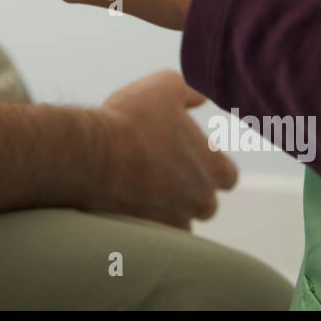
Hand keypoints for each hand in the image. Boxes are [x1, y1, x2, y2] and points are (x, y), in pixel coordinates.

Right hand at [94, 69, 238, 226]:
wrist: (92, 154)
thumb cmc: (131, 119)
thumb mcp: (165, 87)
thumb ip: (191, 91)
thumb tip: (202, 97)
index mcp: (214, 167)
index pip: (227, 176)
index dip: (209, 164)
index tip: (188, 154)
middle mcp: (201, 200)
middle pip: (205, 202)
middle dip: (189, 189)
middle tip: (161, 168)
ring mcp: (175, 220)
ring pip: (181, 220)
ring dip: (168, 207)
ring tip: (142, 186)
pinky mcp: (147, 234)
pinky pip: (154, 234)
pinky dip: (146, 219)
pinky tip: (128, 199)